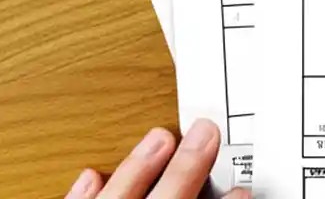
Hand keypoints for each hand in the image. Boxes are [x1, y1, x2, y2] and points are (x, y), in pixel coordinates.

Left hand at [65, 119, 250, 198]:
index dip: (226, 198)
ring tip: (159, 137)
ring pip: (119, 195)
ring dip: (138, 166)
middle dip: (187, 165)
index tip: (241, 188)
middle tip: (205, 133)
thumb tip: (232, 195)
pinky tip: (91, 176)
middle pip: (165, 197)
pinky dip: (83, 194)